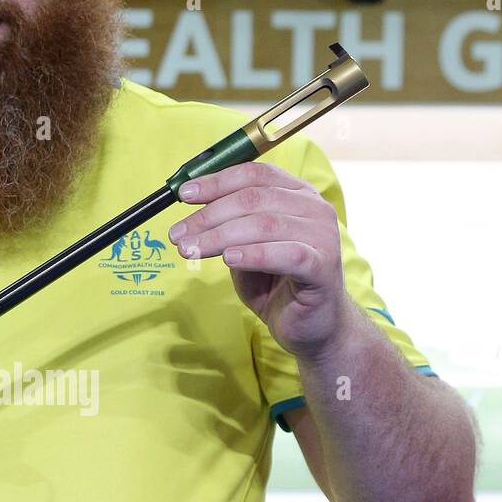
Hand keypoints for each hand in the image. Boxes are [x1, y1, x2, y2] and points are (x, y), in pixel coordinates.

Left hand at [168, 161, 354, 358]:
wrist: (311, 327)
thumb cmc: (277, 284)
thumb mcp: (245, 250)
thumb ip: (228, 229)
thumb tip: (190, 219)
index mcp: (297, 194)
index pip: (255, 174)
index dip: (216, 182)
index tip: (183, 195)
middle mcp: (314, 209)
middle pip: (254, 198)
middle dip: (209, 215)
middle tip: (178, 234)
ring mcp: (323, 236)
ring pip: (265, 224)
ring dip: (220, 236)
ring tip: (190, 250)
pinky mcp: (323, 267)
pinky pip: (286, 254)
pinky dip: (254, 254)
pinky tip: (229, 259)